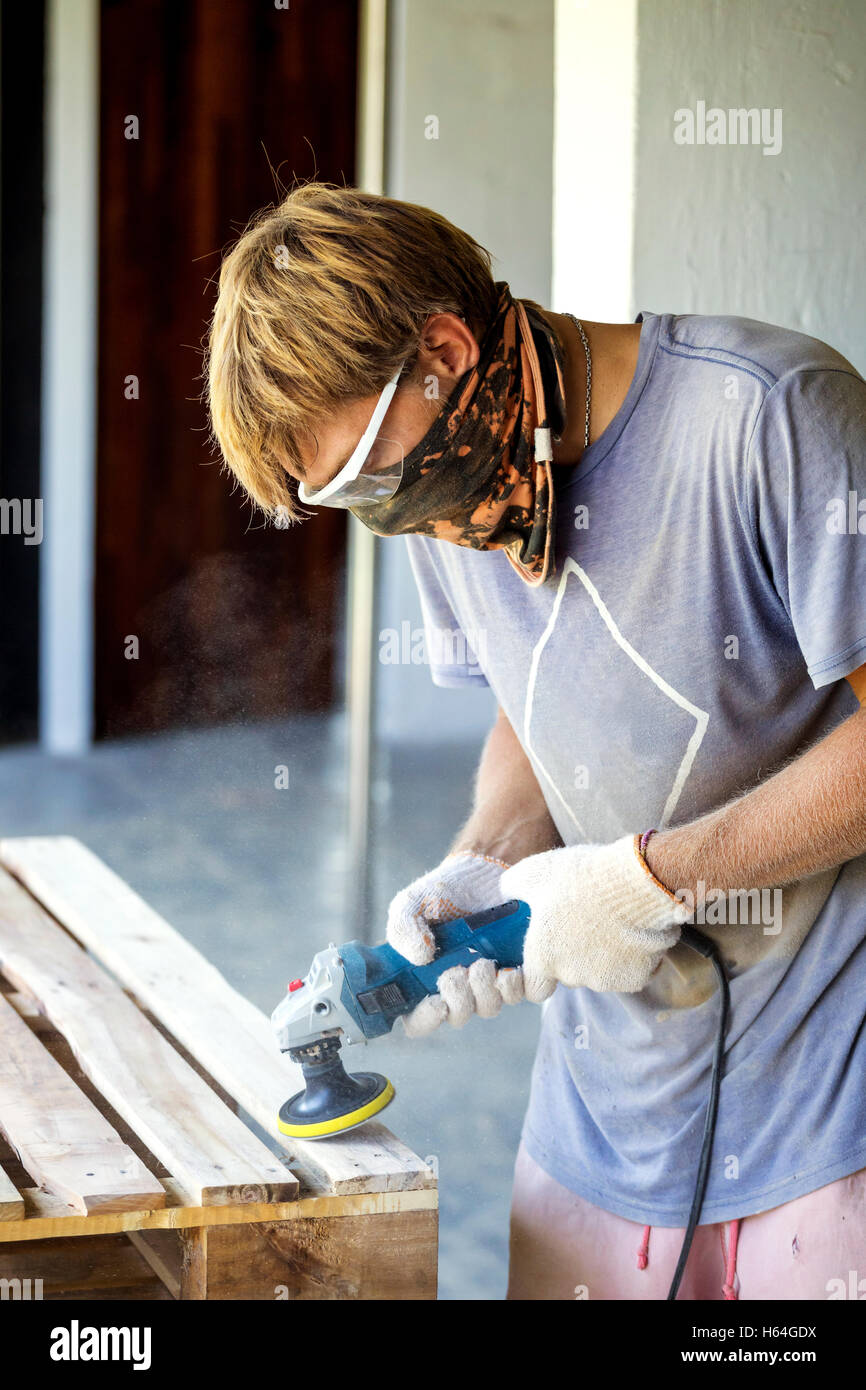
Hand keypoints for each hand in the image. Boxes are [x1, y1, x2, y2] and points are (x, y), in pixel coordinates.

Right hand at [386, 850, 552, 1036]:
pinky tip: (510, 969)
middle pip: (458, 1017)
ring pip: (488, 1008)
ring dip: (485, 991)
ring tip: (484, 962)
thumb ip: (402, 929)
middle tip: (460, 971)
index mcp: (425, 980)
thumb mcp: (410, 905)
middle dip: (459, 1000)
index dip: (425, 1020)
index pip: (419, 1020)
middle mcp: (458, 986)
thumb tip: (419, 959)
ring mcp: (488, 981)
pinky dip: (515, 987)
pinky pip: (521, 995)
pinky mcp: (516, 970)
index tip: (436, 1002)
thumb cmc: (442, 893)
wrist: (482, 872)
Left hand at [499, 834, 689, 992]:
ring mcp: (605, 981)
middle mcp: (572, 977)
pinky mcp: (635, 979)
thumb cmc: (582, 877)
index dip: (540, 970)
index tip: (548, 949)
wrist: (637, 883)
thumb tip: (508, 894)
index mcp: (543, 959)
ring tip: (611, 919)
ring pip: (599, 972)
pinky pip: (628, 971)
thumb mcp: (533, 872)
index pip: (534, 987)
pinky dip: (630, 955)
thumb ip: (513, 887)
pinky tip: (632, 929)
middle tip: (583, 920)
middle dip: (574, 953)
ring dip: (602, 953)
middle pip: (569, 973)